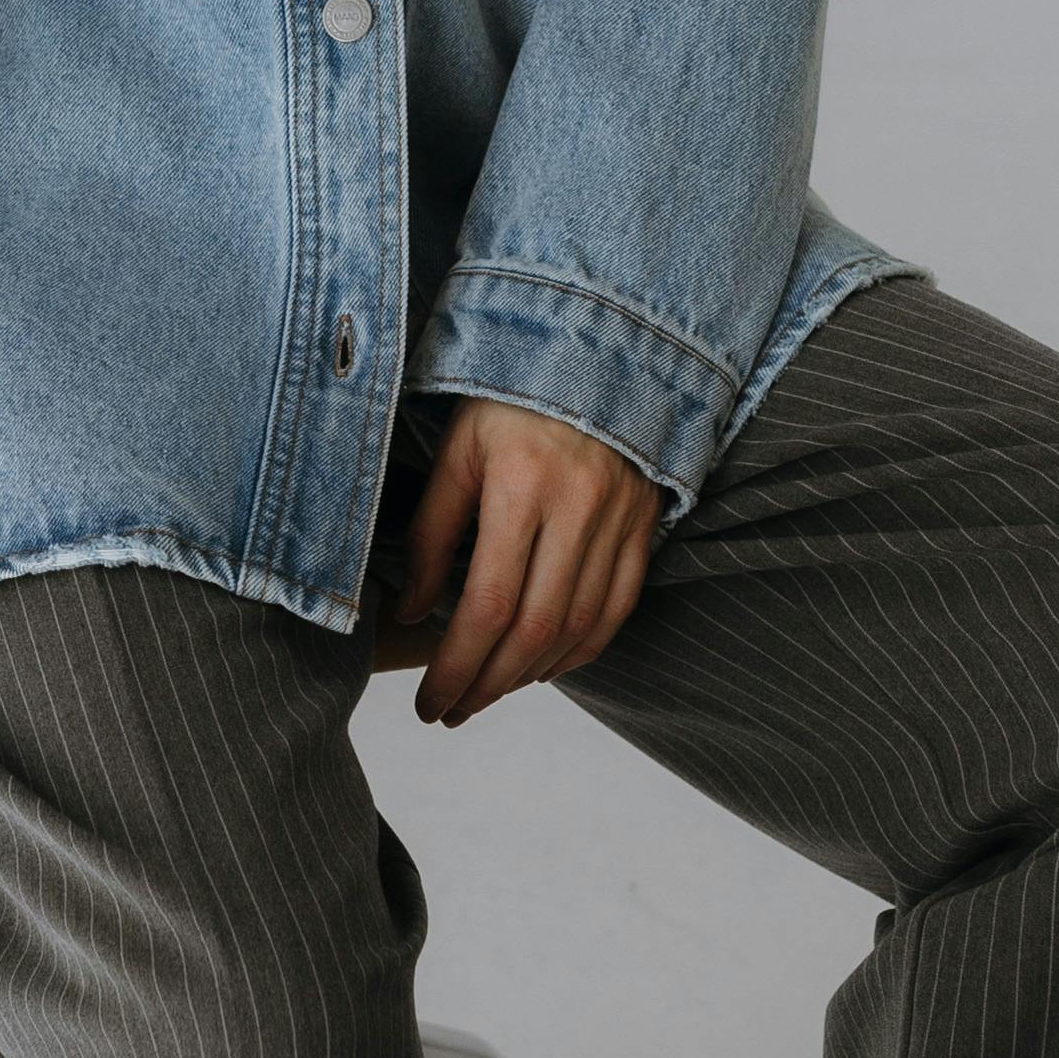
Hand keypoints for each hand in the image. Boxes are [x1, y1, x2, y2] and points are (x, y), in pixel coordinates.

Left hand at [371, 398, 659, 725]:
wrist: (597, 345)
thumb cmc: (507, 397)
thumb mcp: (456, 450)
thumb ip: (431, 532)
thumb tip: (413, 614)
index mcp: (521, 483)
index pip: (488, 602)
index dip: (456, 664)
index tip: (428, 702)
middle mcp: (578, 506)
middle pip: (534, 627)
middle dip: (488, 683)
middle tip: (453, 712)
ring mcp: (619, 517)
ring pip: (579, 625)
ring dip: (531, 675)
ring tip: (489, 693)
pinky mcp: (645, 523)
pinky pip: (619, 606)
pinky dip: (583, 649)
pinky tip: (545, 666)